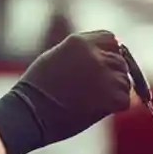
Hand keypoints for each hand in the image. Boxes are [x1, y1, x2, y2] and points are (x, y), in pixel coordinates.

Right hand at [0, 30, 132, 153]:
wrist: (27, 113)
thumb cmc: (37, 91)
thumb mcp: (56, 59)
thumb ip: (80, 54)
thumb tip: (103, 57)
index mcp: (79, 41)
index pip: (111, 40)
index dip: (110, 54)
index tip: (104, 67)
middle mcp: (94, 54)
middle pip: (120, 61)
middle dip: (113, 75)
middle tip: (96, 92)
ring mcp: (103, 74)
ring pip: (124, 81)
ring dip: (114, 92)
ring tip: (92, 101)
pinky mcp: (109, 95)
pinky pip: (124, 100)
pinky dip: (114, 108)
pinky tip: (95, 110)